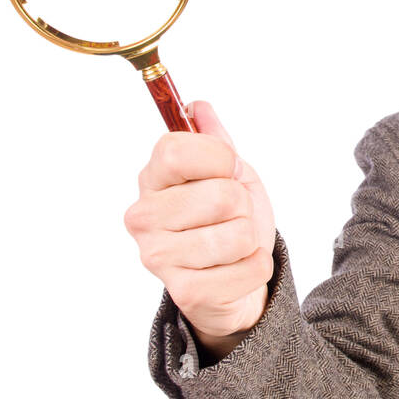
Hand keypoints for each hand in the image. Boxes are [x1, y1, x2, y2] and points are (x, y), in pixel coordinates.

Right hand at [123, 100, 276, 337]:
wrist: (233, 278)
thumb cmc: (227, 220)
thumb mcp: (227, 173)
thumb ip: (214, 140)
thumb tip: (199, 107)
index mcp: (152, 178)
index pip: (179, 150)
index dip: (220, 158)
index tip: (226, 171)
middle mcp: (143, 216)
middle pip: (222, 196)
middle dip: (242, 205)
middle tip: (230, 217)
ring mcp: (158, 256)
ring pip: (239, 234)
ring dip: (249, 238)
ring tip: (232, 244)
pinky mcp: (185, 292)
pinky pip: (250, 267)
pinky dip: (256, 267)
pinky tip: (234, 269)